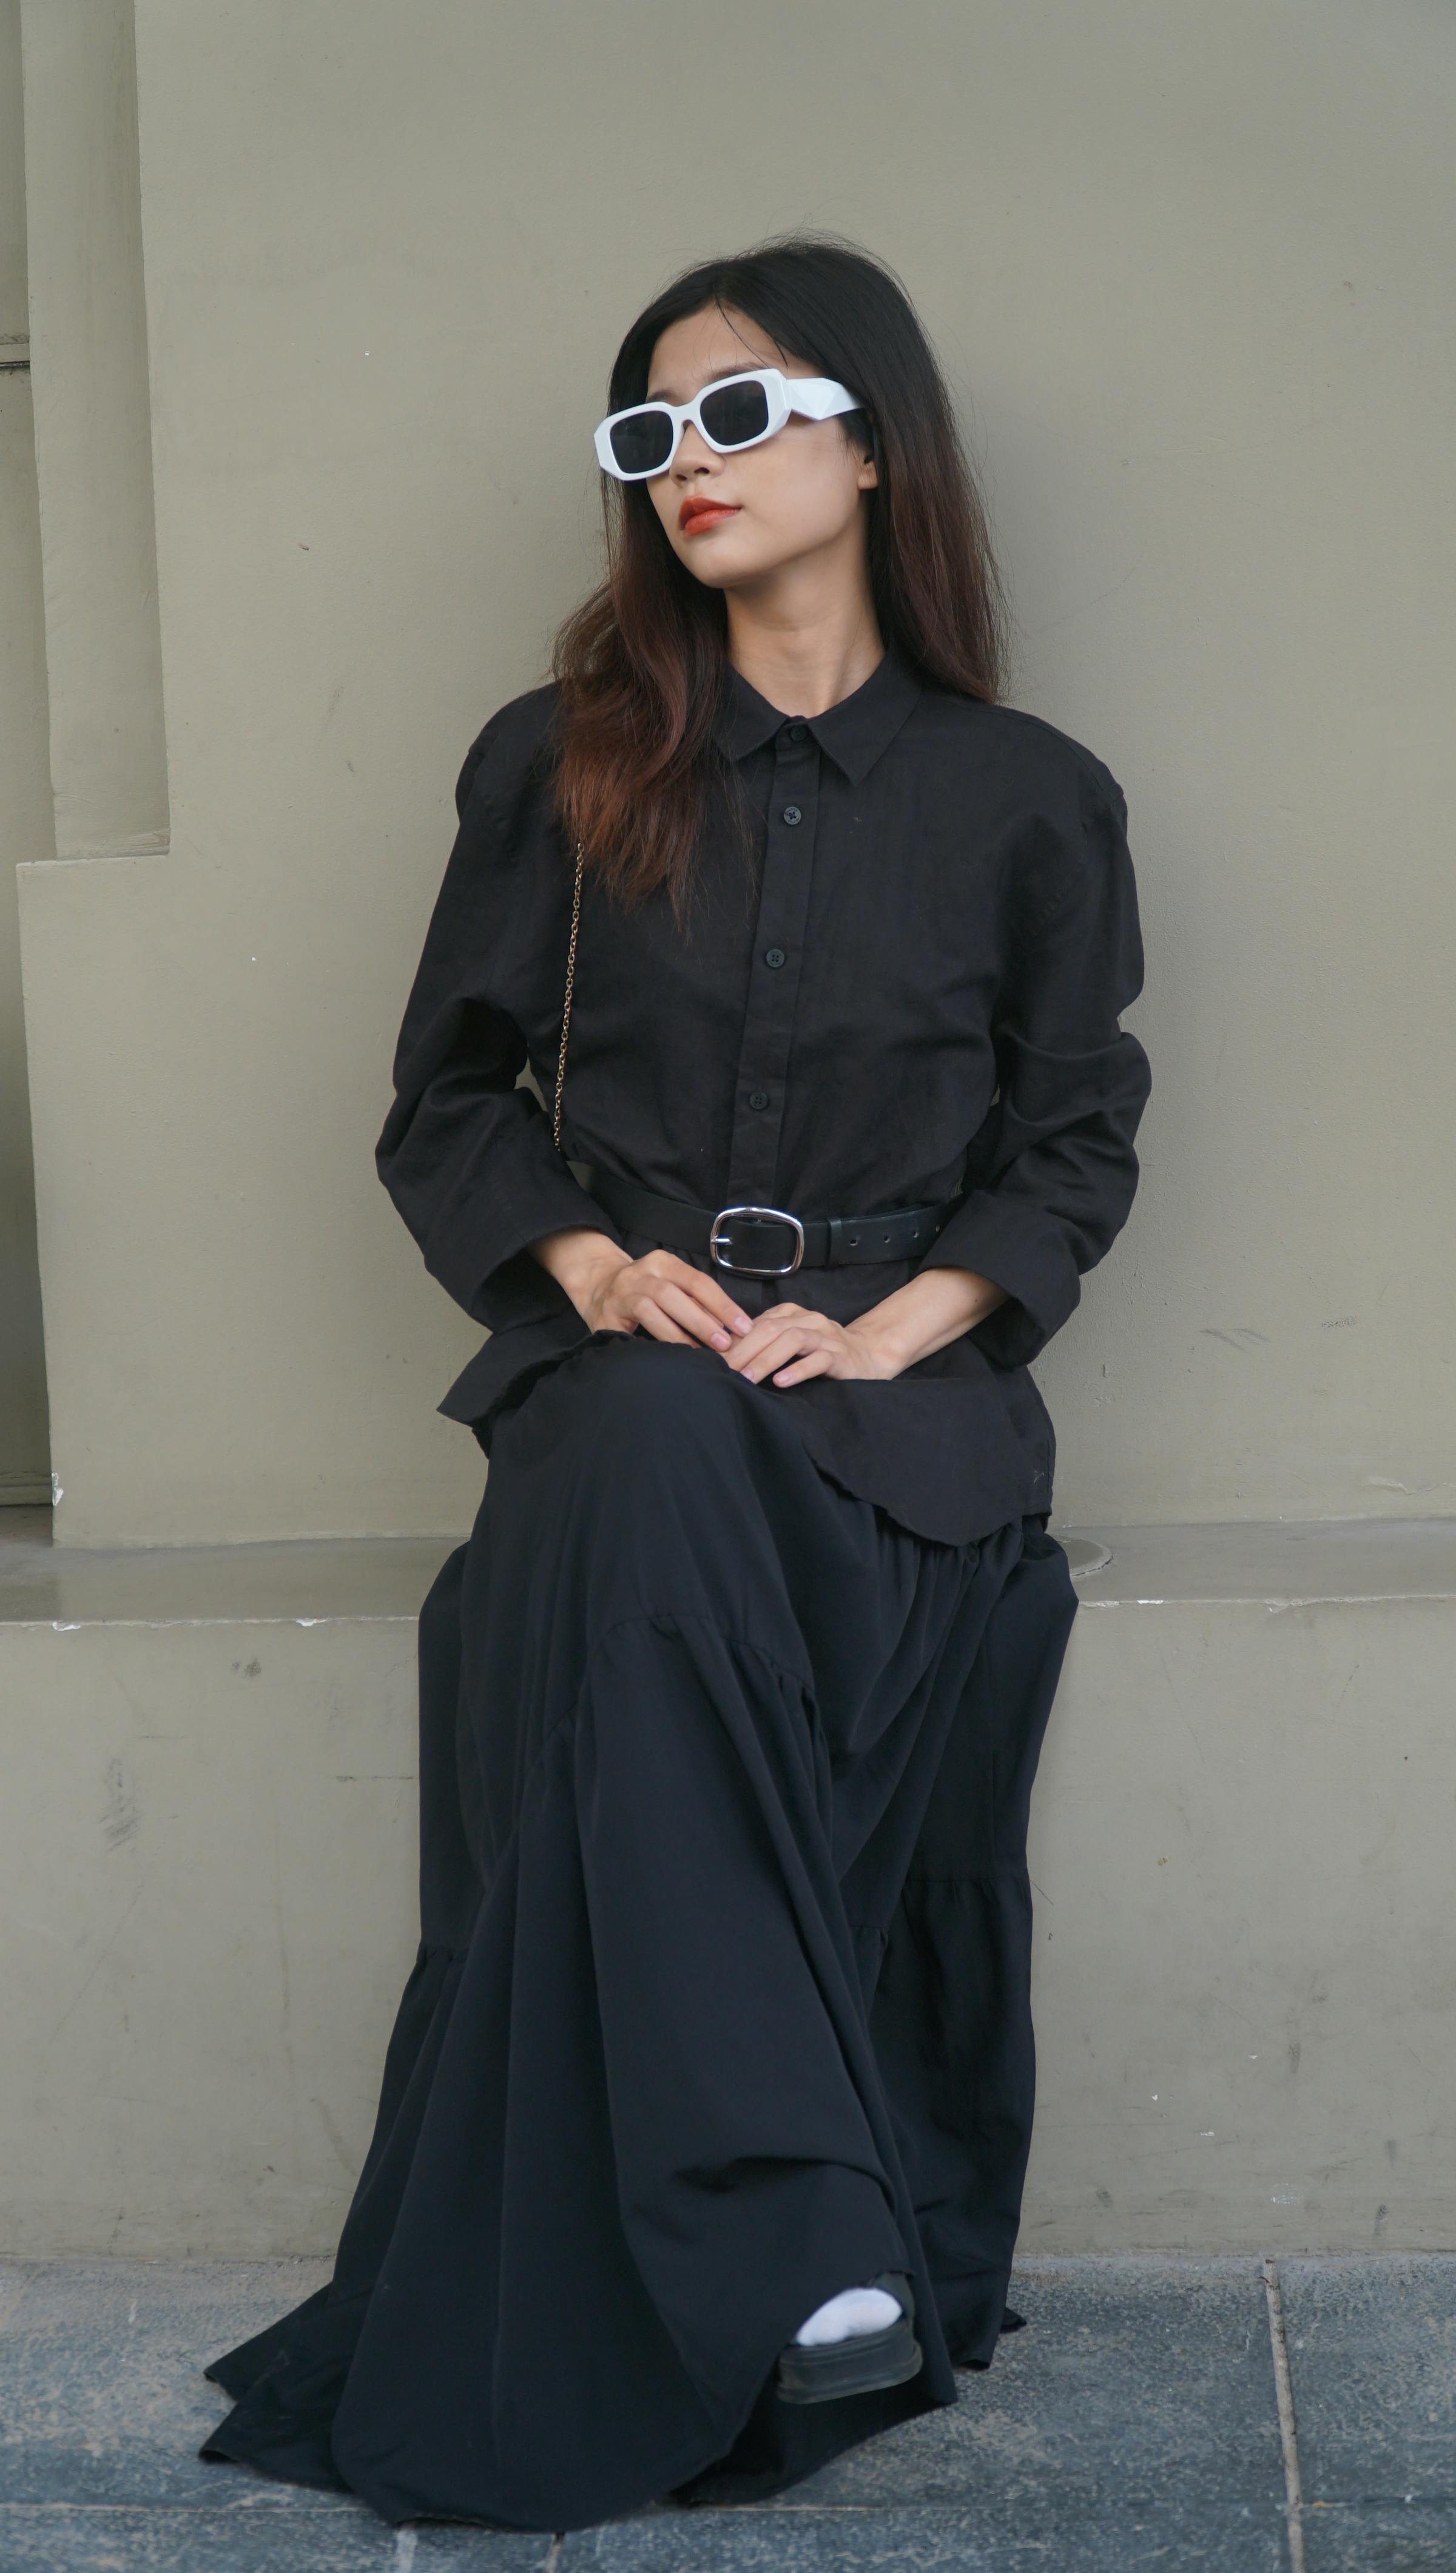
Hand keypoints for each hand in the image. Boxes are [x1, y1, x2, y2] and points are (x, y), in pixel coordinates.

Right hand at [530, 1227, 754, 1353]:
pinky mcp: (608, 1311)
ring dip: (681, 1333)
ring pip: (655, 1306)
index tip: (744, 1326)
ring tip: (701, 1353)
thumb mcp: (671, 1288)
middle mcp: (643, 1271)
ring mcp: (624, 1290)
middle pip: (677, 1293)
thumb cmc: (645, 1293)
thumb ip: (695, 1302)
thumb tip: (731, 1327)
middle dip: (704, 1319)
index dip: (723, 1305)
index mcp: (664, 1263)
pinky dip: (656, 1339)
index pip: (699, 1282)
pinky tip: (672, 1354)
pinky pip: (635, 1325)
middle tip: (725, 1343)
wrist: (597, 1288)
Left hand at [721, 1301, 900, 1387]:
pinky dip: (798, 1370)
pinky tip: (781, 1382)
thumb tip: (723, 1355)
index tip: (712, 1361)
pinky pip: (818, 1360)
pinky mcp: (841, 1356)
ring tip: (747, 1378)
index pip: (756, 1323)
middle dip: (743, 1350)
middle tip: (723, 1371)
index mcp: (791, 1315)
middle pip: (771, 1329)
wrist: (869, 1356)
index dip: (733, 1341)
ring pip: (793, 1340)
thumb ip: (764, 1344)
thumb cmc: (821, 1353)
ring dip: (766, 1359)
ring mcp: (826, 1337)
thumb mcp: (790, 1343)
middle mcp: (808, 1320)